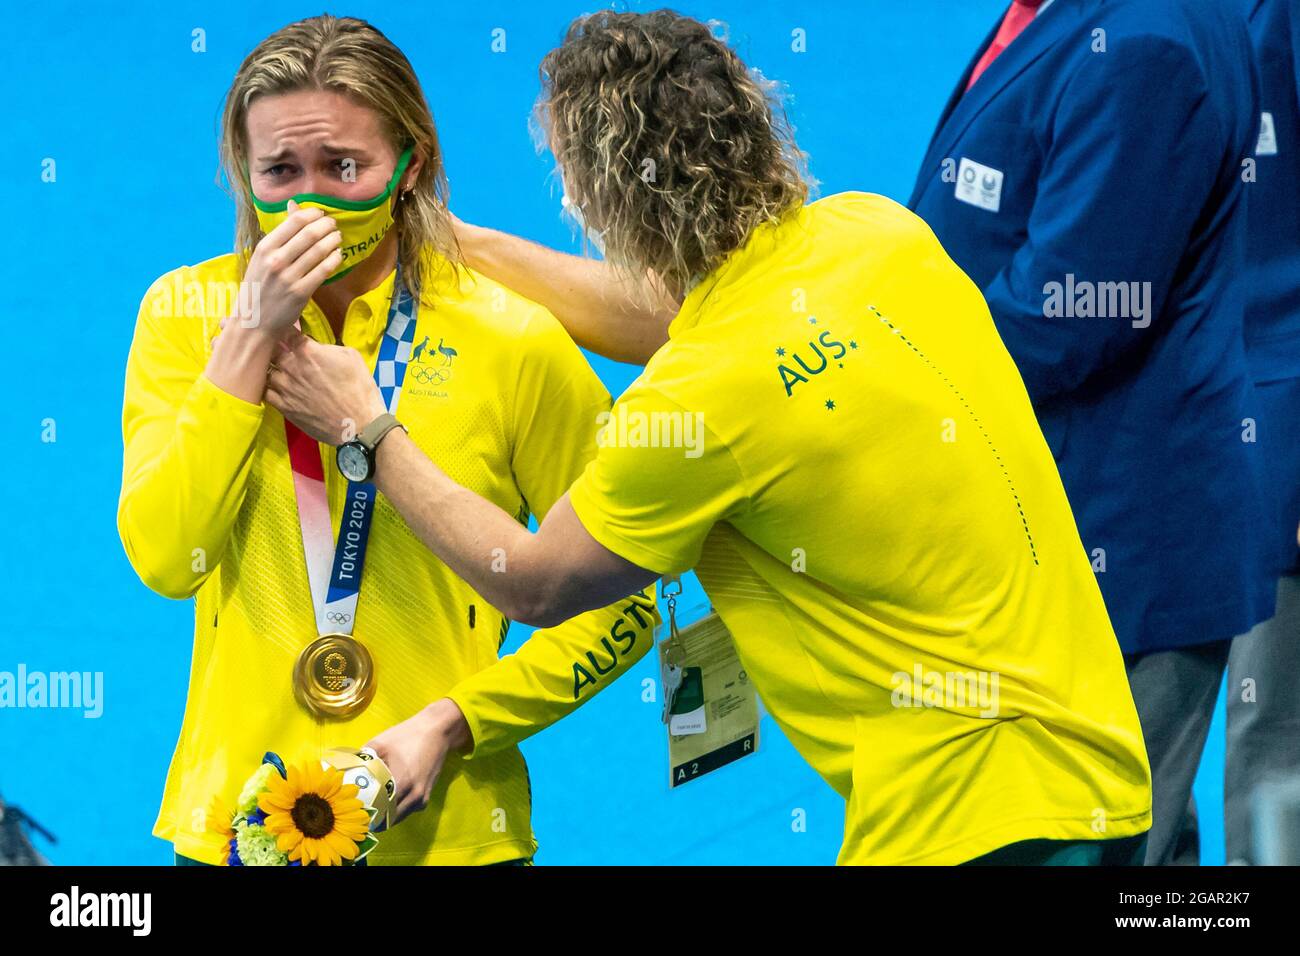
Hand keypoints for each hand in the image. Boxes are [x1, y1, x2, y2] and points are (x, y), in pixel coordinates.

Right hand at [233, 199, 342, 336]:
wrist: (252, 323)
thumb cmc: (257, 288)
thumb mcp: (261, 258)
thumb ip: (280, 235)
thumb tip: (294, 205)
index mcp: (264, 248)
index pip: (294, 221)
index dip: (313, 214)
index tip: (321, 213)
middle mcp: (276, 260)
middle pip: (310, 233)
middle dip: (327, 225)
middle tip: (333, 225)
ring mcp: (289, 277)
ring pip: (319, 250)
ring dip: (333, 240)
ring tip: (337, 237)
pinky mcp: (301, 292)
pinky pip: (324, 270)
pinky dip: (334, 259)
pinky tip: (338, 255)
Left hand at [265, 331, 386, 443]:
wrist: (359, 424)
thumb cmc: (359, 389)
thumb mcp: (351, 356)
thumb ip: (328, 347)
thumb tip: (316, 348)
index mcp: (307, 351)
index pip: (287, 333)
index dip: (289, 333)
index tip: (293, 337)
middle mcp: (291, 366)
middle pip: (272, 351)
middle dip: (279, 350)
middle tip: (288, 354)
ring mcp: (284, 387)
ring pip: (267, 371)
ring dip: (275, 370)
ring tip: (284, 373)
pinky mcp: (283, 406)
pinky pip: (266, 392)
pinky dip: (270, 388)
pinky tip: (278, 388)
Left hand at [365, 698, 471, 827]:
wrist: (437, 731)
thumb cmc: (407, 736)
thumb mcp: (379, 744)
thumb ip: (360, 761)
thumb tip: (343, 771)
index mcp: (401, 783)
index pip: (379, 810)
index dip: (365, 813)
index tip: (354, 810)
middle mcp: (413, 796)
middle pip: (388, 819)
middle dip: (374, 818)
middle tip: (360, 811)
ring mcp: (422, 798)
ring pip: (399, 817)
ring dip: (385, 815)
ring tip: (371, 807)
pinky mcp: (426, 796)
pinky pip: (408, 810)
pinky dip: (397, 809)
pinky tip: (388, 799)